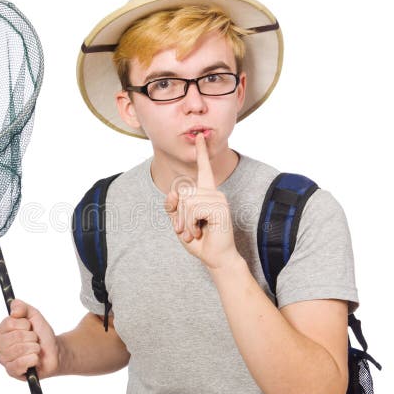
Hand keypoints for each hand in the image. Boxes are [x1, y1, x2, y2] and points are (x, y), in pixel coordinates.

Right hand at [0, 299, 58, 380]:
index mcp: (2, 331)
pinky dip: (32, 359)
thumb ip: (22, 307)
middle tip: (35, 340)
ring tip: (36, 349)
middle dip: (31, 337)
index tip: (30, 327)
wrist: (55, 351)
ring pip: (19, 349)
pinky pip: (19, 364)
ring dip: (34, 348)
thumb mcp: (34, 315)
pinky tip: (35, 359)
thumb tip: (13, 308)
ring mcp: (4, 359)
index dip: (24, 324)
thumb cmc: (41, 334)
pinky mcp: (12, 372)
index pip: (9, 323)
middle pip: (15, 336)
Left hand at [164, 133, 238, 269]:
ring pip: (187, 201)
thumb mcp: (180, 222)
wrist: (215, 258)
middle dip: (179, 214)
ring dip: (185, 221)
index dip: (201, 153)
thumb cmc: (200, 240)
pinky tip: (199, 231)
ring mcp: (219, 199)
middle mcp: (214, 193)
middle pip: (183, 193)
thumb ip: (173, 207)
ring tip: (194, 232)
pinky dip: (191, 223)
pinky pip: (194, 209)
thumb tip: (173, 192)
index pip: (203, 170)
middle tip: (186, 230)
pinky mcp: (220, 208)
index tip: (200, 136)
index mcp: (206, 193)